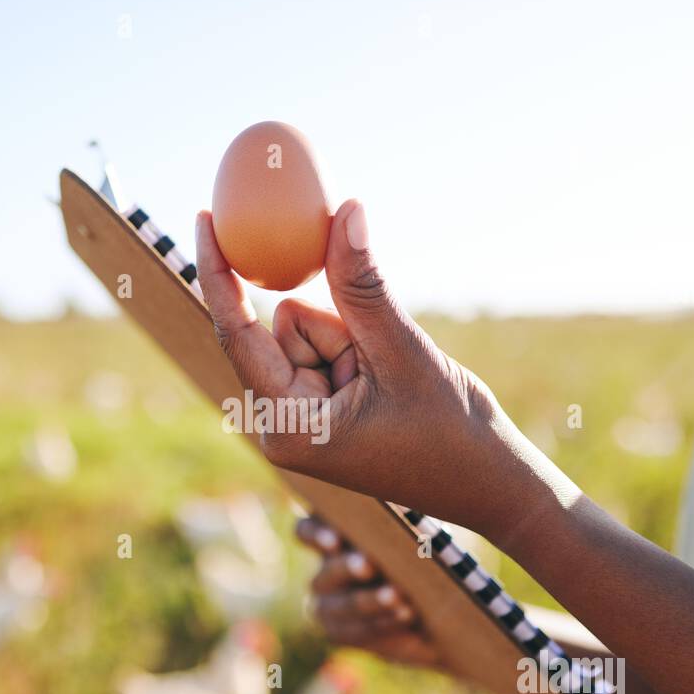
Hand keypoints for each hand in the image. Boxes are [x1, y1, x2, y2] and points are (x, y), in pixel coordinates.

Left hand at [195, 200, 568, 547]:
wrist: (490, 482)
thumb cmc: (450, 433)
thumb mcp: (402, 350)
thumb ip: (363, 284)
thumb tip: (344, 210)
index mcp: (286, 426)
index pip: (237, 334)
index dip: (217, 271)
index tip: (203, 216)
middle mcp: (282, 425)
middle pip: (284, 331)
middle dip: (335, 327)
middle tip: (381, 360)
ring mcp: (301, 418)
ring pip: (309, 333)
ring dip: (354, 337)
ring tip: (393, 379)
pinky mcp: (323, 410)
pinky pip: (329, 347)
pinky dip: (360, 346)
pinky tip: (392, 380)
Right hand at [294, 515, 446, 671]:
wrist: (435, 606)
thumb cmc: (420, 554)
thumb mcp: (410, 533)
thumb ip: (399, 522)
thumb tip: (409, 510)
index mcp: (332, 537)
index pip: (306, 531)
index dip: (316, 535)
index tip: (335, 540)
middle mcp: (324, 571)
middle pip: (327, 570)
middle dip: (348, 568)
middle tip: (369, 566)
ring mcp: (328, 604)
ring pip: (342, 605)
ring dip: (370, 601)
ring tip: (398, 599)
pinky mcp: (339, 632)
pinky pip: (356, 632)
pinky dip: (383, 625)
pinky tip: (406, 619)